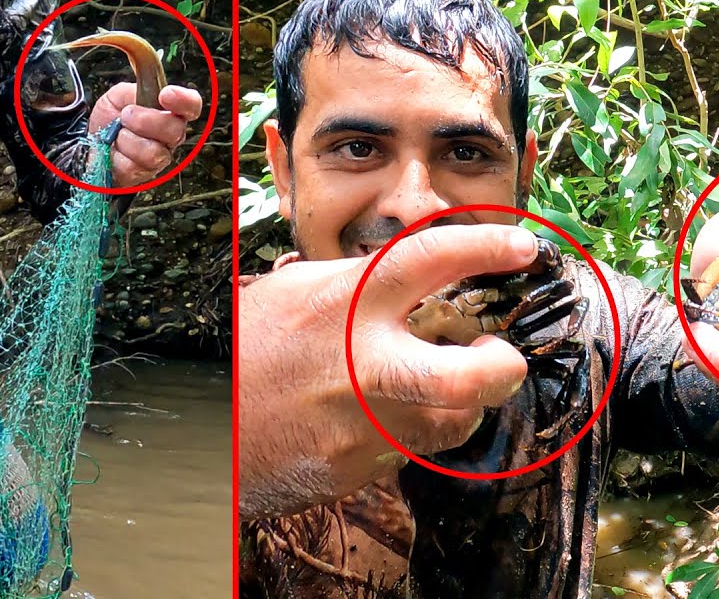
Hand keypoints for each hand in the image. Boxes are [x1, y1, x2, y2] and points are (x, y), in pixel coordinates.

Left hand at [88, 83, 200, 187]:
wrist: (90, 145)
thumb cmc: (110, 120)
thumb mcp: (117, 96)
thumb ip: (133, 90)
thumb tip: (142, 90)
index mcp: (169, 111)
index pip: (191, 105)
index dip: (183, 100)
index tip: (166, 95)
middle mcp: (170, 135)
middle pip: (175, 130)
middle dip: (146, 120)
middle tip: (126, 115)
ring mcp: (160, 156)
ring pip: (155, 151)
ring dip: (129, 138)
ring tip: (117, 134)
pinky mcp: (144, 174)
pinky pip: (137, 165)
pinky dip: (120, 154)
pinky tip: (114, 149)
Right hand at [238, 224, 542, 519]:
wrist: (197, 427)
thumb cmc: (240, 352)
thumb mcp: (289, 296)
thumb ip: (353, 285)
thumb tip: (405, 272)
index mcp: (343, 304)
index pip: (429, 260)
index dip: (486, 249)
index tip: (521, 249)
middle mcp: (360, 365)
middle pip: (466, 376)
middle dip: (502, 368)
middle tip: (506, 358)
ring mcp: (360, 426)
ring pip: (449, 423)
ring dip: (457, 405)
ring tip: (439, 388)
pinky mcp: (353, 470)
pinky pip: (404, 451)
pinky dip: (404, 432)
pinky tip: (378, 418)